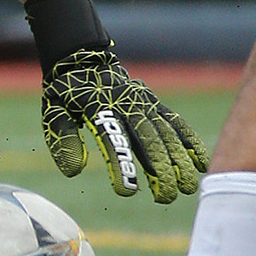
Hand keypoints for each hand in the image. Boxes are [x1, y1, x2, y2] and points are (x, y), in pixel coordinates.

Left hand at [42, 48, 210, 202]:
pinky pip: (175, 121)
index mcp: (97, 107)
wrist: (82, 58)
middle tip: (167, 197)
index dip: (120, 165)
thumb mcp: (53, 111)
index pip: (111, 138)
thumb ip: (64, 138)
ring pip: (166, 132)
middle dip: (160, 168)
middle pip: (147, 138)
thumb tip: (74, 170)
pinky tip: (201, 162)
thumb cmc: (66, 93)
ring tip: (188, 187)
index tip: (127, 191)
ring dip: (180, 159)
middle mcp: (125, 103)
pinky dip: (190, 140)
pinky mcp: (153, 102)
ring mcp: (142, 101)